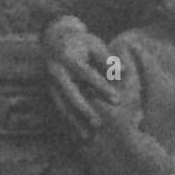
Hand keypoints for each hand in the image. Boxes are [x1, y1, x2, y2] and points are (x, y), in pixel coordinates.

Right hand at [43, 17, 117, 135]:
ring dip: (74, 121)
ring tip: (87, 137)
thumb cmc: (80, 42)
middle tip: (99, 123)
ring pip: (62, 105)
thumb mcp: (93, 45)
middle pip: (70, 93)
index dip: (102, 87)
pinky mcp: (49, 91)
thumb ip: (108, 59)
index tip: (117, 100)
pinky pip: (58, 109)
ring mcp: (49, 82)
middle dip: (84, 109)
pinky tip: (77, 134)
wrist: (54, 38)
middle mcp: (55, 71)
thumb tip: (125, 70)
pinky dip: (68, 121)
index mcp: (67, 57)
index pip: (86, 74)